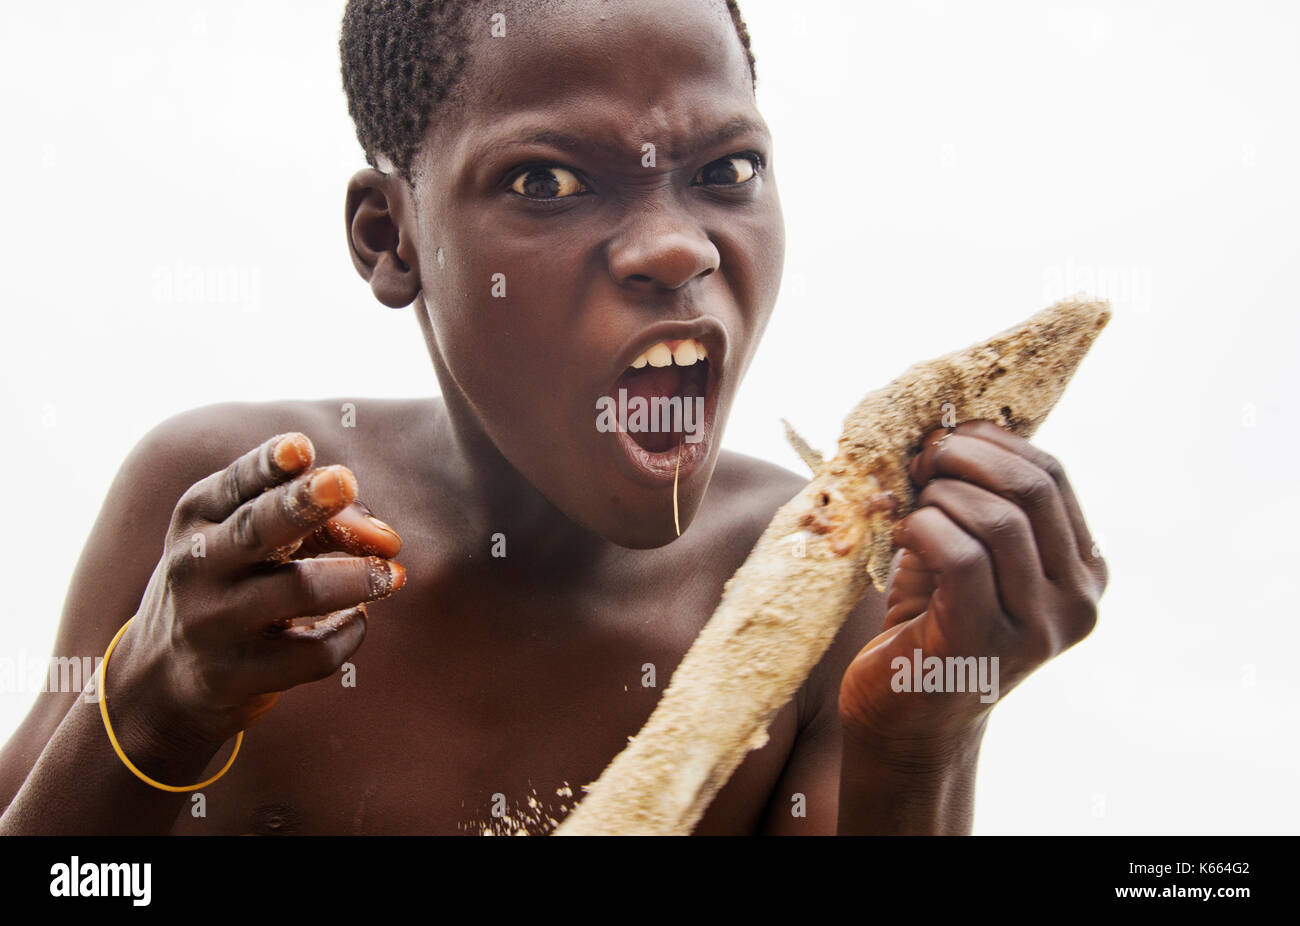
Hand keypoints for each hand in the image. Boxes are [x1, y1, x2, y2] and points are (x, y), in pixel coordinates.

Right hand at [106, 433, 404, 761]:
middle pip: (257, 529)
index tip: (300, 446)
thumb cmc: (229, 586)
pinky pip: (313, 652)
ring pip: (299, 591)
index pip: (235, 483)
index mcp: (198, 518)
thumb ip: (315, 521)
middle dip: (303, 504)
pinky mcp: (234, 676)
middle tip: (345, 482)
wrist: (164, 678)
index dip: (269, 464)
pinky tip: (356, 621)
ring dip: (359, 577)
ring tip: (393, 574)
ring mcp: (212, 623)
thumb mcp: (248, 542)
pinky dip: (350, 633)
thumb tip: (386, 540)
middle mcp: (197, 565)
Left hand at [838, 420, 1106, 747]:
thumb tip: (949, 430)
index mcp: (1084, 572)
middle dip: (965, 457)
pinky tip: (901, 534)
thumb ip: (976, 502)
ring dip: (940, 495)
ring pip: (998, 520)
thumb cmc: (932, 625)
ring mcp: (1038, 628)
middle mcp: (1075, 602)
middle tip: (919, 460)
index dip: (991, 442)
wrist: (906, 720)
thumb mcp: (967, 554)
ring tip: (908, 505)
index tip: (942, 439)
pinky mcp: (986, 644)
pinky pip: (962, 557)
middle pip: (1032, 488)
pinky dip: (923, 528)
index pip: (1051, 475)